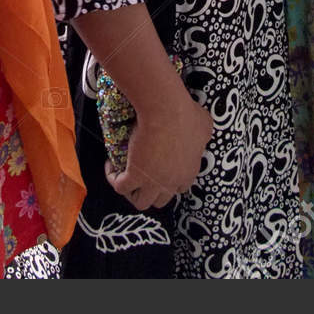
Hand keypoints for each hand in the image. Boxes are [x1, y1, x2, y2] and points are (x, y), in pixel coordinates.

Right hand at [105, 88, 213, 211]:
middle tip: (142, 175)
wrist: (165, 110)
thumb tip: (198, 132)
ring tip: (124, 175)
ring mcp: (153, 182)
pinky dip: (113, 178)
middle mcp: (171, 183)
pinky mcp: (134, 176)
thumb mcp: (203, 124)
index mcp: (188, 172)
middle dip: (151, 191)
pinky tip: (110, 165)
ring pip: (140, 202)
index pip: (180, 188)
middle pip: (160, 200)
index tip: (161, 169)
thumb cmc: (186, 113)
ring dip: (132, 192)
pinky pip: (120, 187)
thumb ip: (202, 134)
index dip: (170, 182)